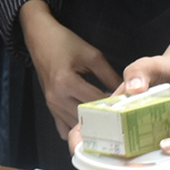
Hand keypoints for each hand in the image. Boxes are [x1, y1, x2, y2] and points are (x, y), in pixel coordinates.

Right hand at [19, 0, 114, 138]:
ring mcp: (52, 106)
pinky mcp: (51, 109)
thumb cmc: (64, 43)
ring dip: (93, 124)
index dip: (114, 104)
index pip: (96, 101)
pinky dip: (78, 129)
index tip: (128, 105)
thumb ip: (110, 76)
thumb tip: (125, 92)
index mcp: (66, 82)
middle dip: (106, 117)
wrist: (40, 39)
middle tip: (122, 115)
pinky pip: (65, 129)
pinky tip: (90, 122)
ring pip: (77, 126)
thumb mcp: (92, 55)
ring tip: (109, 118)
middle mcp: (57, 98)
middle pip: (87, 117)